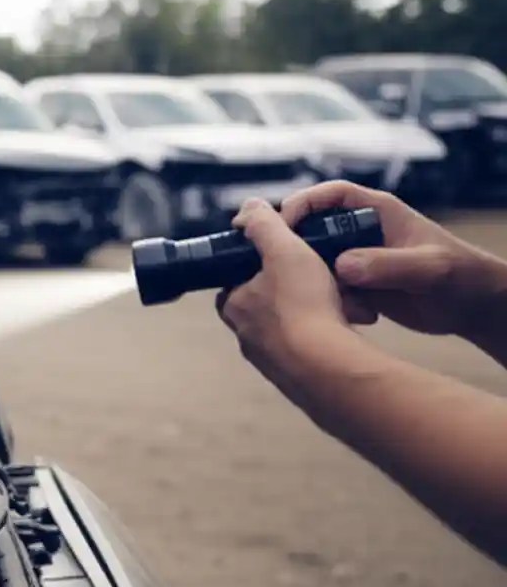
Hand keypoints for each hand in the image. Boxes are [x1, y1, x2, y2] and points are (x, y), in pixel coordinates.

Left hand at [217, 199, 365, 405]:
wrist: (329, 370)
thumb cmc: (302, 307)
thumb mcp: (283, 250)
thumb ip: (264, 226)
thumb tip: (249, 208)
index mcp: (234, 307)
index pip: (238, 278)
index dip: (264, 262)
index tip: (290, 254)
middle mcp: (248, 338)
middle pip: (275, 301)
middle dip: (303, 287)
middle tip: (326, 277)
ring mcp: (274, 361)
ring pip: (300, 324)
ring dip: (324, 308)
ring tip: (348, 300)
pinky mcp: (301, 378)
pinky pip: (317, 347)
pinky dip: (333, 332)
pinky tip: (353, 324)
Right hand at [281, 180, 506, 338]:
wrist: (472, 307)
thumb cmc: (459, 275)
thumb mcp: (427, 268)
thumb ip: (387, 264)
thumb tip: (344, 266)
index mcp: (377, 211)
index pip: (331, 195)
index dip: (304, 202)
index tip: (285, 221)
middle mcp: (361, 232)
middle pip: (313, 226)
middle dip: (292, 240)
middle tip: (273, 259)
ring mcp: (356, 258)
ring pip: (314, 259)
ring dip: (305, 274)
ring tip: (303, 293)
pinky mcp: (355, 284)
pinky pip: (326, 286)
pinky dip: (323, 297)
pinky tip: (333, 312)